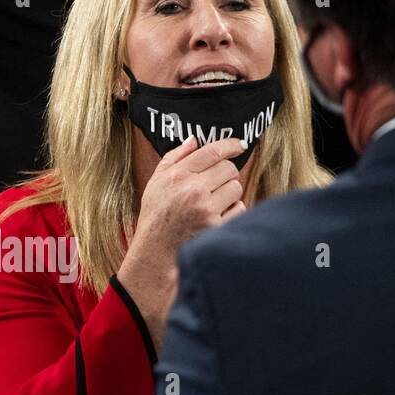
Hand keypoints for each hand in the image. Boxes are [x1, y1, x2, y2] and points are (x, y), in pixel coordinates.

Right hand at [115, 137, 247, 346]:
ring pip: (236, 188)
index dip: (230, 144)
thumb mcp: (156, 183)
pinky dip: (232, 213)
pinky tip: (216, 219)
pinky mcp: (216, 227)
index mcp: (177, 175)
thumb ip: (174, 158)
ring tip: (213, 205)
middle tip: (216, 186)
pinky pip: (239, 209)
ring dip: (229, 195)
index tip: (239, 144)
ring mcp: (206, 209)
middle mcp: (192, 190)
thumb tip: (195, 141)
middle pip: (229, 169)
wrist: (155, 254)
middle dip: (226, 175)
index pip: (212, 151)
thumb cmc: (156, 217)